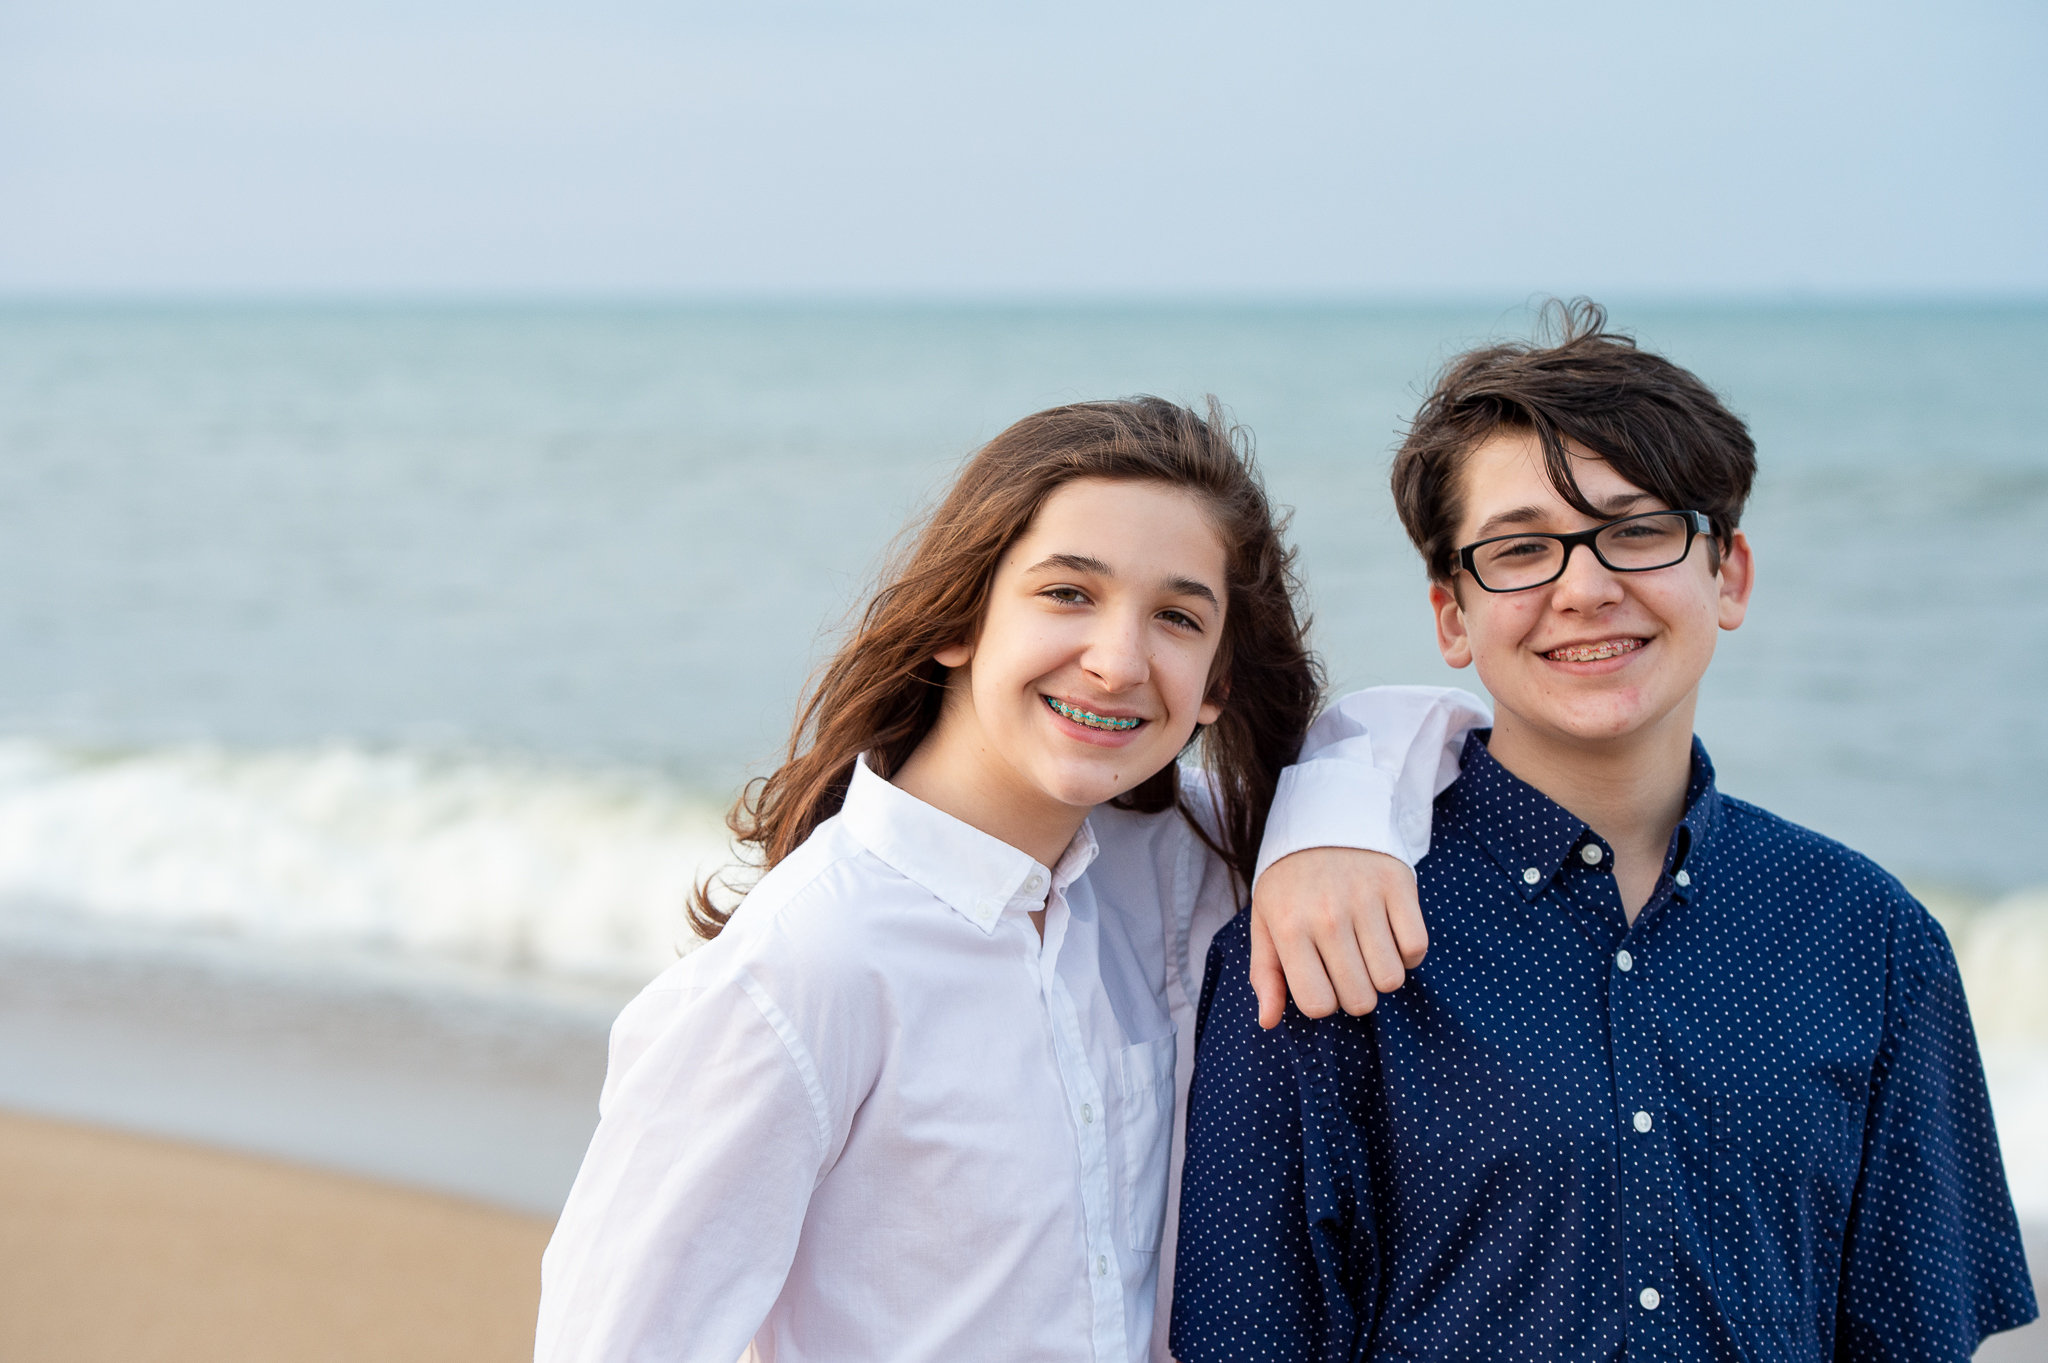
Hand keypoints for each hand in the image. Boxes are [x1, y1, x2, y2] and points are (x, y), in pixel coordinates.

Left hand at [1248, 848, 1427, 1029]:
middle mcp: (1327, 916)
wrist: (1323, 818)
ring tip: (1367, 948)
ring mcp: (1365, 899)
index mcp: (1290, 928)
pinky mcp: (1398, 885)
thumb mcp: (1265, 921)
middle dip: (1355, 993)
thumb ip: (1265, 973)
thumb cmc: (1291, 882)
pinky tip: (1389, 933)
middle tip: (1346, 965)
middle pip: (1360, 999)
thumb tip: (1268, 1021)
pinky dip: (1408, 951)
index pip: (1318, 1005)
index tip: (1321, 980)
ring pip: (1392, 980)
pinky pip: (1417, 948)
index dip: (1323, 1001)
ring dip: (1383, 973)